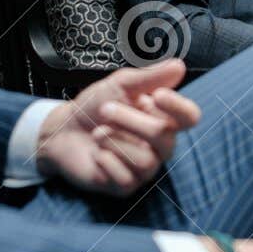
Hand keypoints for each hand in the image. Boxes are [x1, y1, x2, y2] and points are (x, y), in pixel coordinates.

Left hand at [34, 60, 200, 195]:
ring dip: (114, 141)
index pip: (189, 117)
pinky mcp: (125, 186)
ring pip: (145, 160)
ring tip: (97, 133)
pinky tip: (96, 154)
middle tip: (105, 109)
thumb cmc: (95, 106)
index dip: (178, 107)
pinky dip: (105, 160)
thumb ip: (149, 77)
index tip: (157, 95)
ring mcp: (144, 168)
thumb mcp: (120, 85)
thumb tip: (179, 65)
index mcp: (163, 118)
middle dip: (130, 120)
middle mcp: (160, 146)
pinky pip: (125, 177)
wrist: (63, 130)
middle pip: (163, 136)